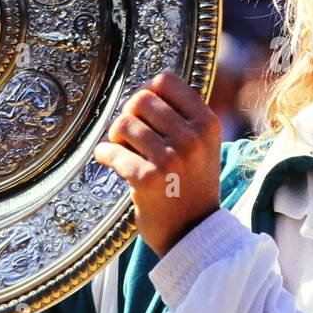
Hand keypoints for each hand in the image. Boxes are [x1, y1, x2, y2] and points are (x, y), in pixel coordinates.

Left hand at [94, 70, 221, 255]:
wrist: (193, 231)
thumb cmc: (192, 184)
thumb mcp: (203, 144)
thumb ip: (183, 116)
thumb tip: (145, 89)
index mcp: (207, 123)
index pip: (166, 81)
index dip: (147, 91)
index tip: (143, 109)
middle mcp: (192, 137)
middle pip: (141, 99)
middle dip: (129, 114)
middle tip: (129, 134)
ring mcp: (171, 158)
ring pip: (123, 123)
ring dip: (115, 136)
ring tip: (121, 148)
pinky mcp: (148, 178)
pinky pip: (112, 151)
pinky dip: (105, 154)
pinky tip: (110, 160)